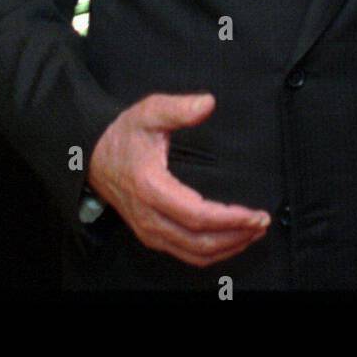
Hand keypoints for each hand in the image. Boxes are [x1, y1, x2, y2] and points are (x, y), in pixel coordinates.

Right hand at [87, 92, 270, 266]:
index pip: (197, 215)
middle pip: (200, 241)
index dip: (229, 219)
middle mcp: (150, 217)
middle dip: (236, 236)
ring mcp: (150, 230)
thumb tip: (207, 103)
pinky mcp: (152, 236)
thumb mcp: (148, 112)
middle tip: (262, 222)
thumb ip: (178, 108)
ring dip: (228, 247)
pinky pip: (186, 253)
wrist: (94, 157)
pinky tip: (231, 240)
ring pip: (195, 253)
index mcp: (151, 187)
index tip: (254, 213)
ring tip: (254, 232)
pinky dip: (213, 252)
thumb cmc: (124, 136)